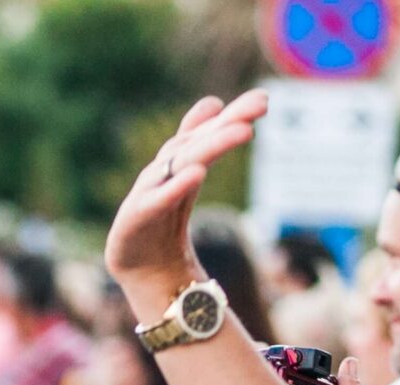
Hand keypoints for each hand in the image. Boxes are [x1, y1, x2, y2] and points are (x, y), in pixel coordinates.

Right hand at [105, 91, 268, 308]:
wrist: (139, 269)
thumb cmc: (163, 223)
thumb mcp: (187, 179)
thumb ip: (201, 143)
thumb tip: (213, 102)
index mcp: (176, 164)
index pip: (205, 134)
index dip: (231, 116)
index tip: (264, 99)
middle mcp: (162, 172)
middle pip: (196, 143)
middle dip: (227, 125)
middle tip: (259, 107)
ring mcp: (147, 193)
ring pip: (182, 164)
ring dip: (212, 146)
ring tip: (242, 131)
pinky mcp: (135, 218)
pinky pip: (158, 200)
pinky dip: (176, 186)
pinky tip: (197, 173)